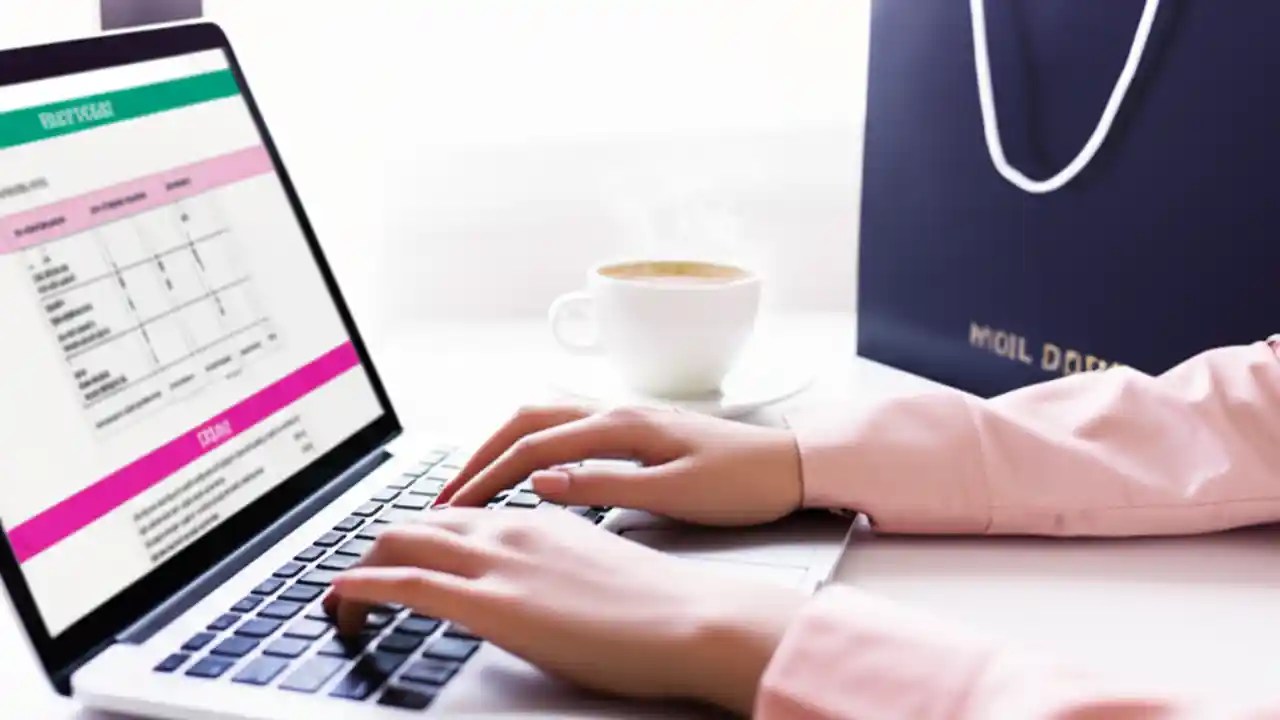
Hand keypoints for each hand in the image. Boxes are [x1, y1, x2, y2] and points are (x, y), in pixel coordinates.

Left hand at [324, 508, 805, 714]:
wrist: (693, 619)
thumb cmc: (661, 604)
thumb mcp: (599, 567)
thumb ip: (558, 562)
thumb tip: (537, 579)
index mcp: (538, 518)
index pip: (458, 512)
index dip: (419, 534)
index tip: (403, 558)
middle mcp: (510, 527)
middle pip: (418, 521)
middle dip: (378, 547)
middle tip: (362, 579)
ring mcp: (498, 560)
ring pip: (400, 542)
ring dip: (361, 566)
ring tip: (343, 599)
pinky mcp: (489, 602)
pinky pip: (402, 583)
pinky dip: (359, 588)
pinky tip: (342, 602)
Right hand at [434, 405, 802, 525]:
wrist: (794, 466)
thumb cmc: (742, 484)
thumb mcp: (675, 493)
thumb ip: (604, 485)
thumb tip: (538, 481)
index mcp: (621, 426)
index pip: (533, 448)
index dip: (486, 477)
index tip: (453, 508)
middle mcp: (616, 410)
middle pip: (526, 421)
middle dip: (480, 456)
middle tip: (446, 493)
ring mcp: (625, 415)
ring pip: (543, 417)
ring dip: (502, 445)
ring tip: (472, 480)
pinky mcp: (635, 428)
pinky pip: (565, 426)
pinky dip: (531, 442)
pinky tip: (525, 465)